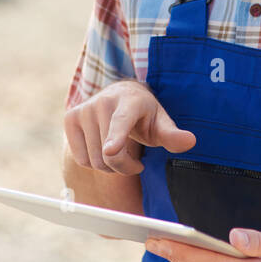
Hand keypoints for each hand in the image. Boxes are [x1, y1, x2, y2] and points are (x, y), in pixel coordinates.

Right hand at [63, 79, 196, 175]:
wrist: (118, 94)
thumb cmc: (144, 114)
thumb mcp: (160, 123)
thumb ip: (172, 135)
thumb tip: (190, 141)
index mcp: (130, 101)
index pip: (122, 122)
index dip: (117, 138)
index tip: (111, 149)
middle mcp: (103, 101)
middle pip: (110, 155)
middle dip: (125, 167)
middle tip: (135, 161)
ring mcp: (83, 109)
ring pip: (95, 161)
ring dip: (110, 167)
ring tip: (120, 153)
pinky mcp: (70, 118)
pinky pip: (81, 159)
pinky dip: (94, 162)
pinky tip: (103, 149)